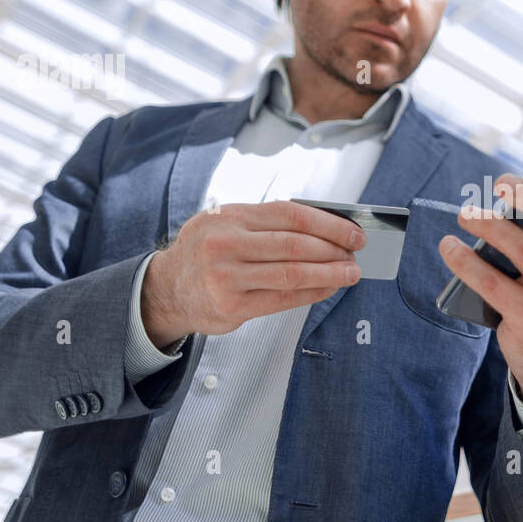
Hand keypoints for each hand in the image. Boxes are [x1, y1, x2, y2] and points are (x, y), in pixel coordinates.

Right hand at [141, 201, 364, 347]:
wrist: (167, 288)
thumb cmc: (206, 252)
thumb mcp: (226, 223)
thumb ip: (267, 223)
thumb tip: (324, 226)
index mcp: (230, 216)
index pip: (291, 215)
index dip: (328, 224)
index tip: (353, 232)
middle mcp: (226, 244)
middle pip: (295, 245)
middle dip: (333, 250)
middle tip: (355, 254)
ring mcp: (227, 277)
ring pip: (292, 274)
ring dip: (329, 274)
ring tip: (349, 273)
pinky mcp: (232, 306)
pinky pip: (282, 299)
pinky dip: (311, 293)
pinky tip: (327, 288)